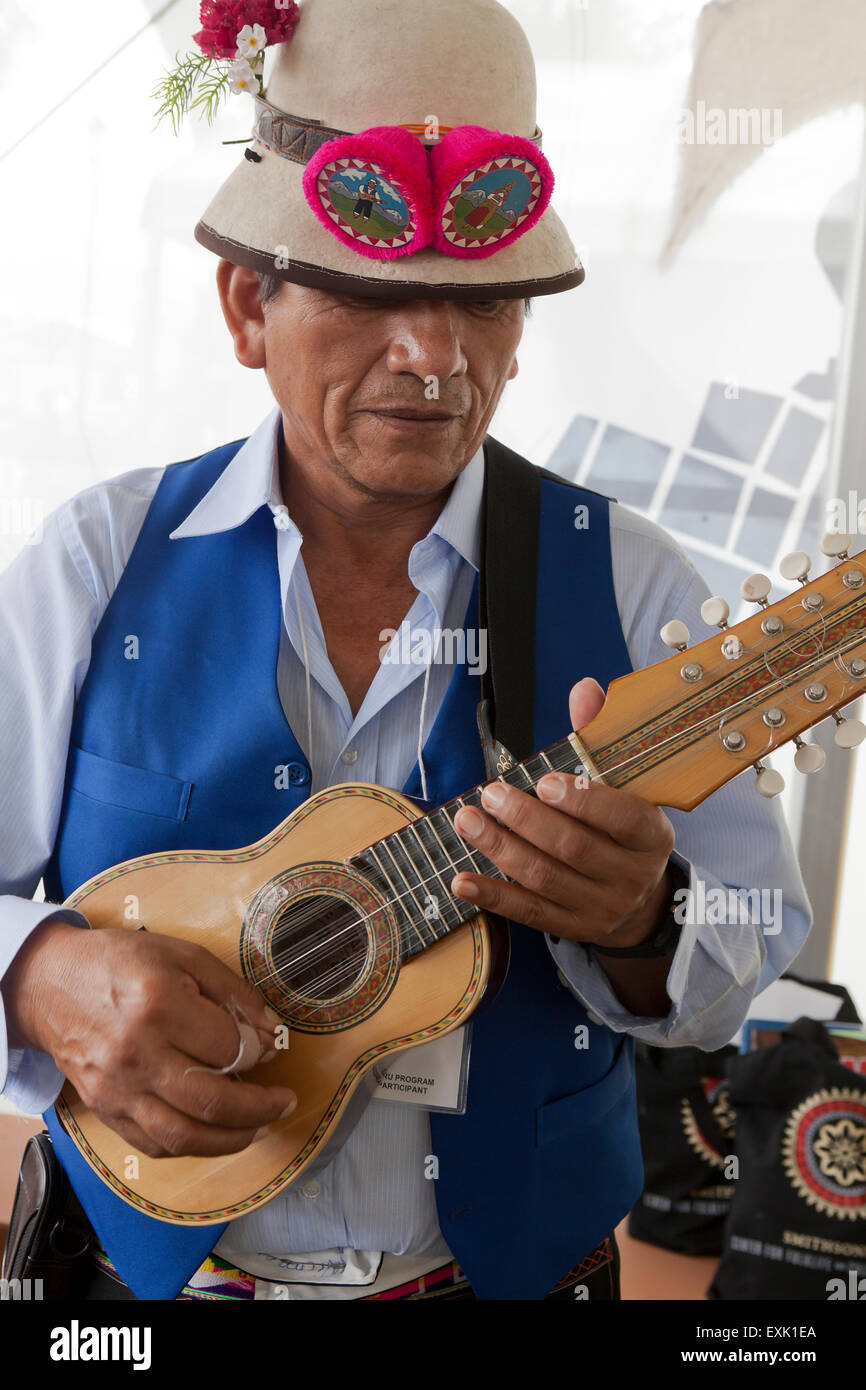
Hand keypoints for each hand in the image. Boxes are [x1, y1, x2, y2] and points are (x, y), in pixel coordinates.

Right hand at [4, 923, 297, 1158]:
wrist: (49, 983)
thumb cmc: (119, 963)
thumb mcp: (182, 954)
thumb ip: (233, 991)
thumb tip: (271, 1029)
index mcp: (159, 1005)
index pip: (228, 1048)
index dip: (259, 1051)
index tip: (271, 1048)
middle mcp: (137, 1054)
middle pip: (211, 1102)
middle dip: (259, 1109)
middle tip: (282, 1102)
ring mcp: (118, 1089)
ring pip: (184, 1136)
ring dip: (231, 1139)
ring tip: (257, 1126)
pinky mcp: (105, 1110)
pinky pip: (155, 1145)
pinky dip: (191, 1146)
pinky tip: (213, 1132)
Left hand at [451, 677, 676, 946]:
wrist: (639, 898)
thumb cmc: (621, 828)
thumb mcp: (624, 785)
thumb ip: (598, 737)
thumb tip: (584, 689)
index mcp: (651, 836)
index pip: (624, 819)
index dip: (584, 801)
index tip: (545, 781)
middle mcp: (630, 876)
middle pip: (574, 848)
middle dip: (528, 820)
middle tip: (492, 793)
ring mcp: (600, 907)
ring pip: (545, 879)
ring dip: (501, 849)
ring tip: (468, 820)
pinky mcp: (570, 928)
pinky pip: (527, 912)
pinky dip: (492, 896)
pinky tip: (461, 879)